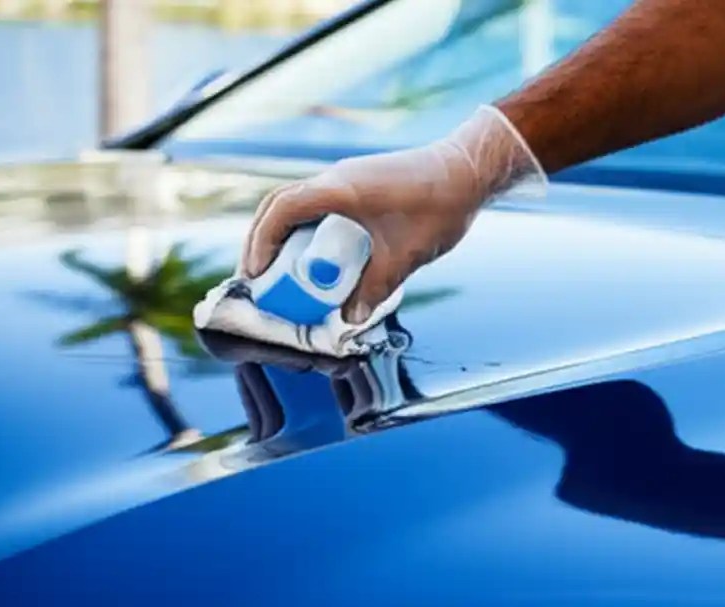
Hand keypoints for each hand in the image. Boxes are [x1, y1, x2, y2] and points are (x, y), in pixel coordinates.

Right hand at [243, 105, 545, 323]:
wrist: (468, 171)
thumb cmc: (441, 206)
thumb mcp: (407, 254)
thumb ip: (377, 287)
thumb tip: (349, 318)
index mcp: (340, 188)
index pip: (281, 210)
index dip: (262, 242)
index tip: (256, 274)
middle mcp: (335, 178)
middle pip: (278, 205)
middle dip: (261, 241)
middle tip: (257, 278)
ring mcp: (344, 178)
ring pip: (294, 202)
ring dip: (280, 233)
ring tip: (276, 270)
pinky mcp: (356, 184)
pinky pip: (315, 203)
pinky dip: (303, 227)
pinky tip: (311, 254)